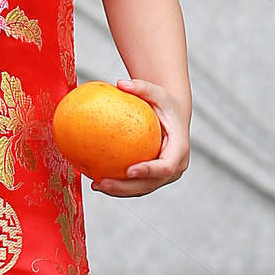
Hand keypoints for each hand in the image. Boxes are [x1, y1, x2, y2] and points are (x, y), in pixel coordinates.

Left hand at [90, 77, 190, 196]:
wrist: (173, 115)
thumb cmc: (164, 103)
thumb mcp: (157, 93)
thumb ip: (141, 87)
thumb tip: (119, 83)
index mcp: (179, 150)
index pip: (165, 166)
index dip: (148, 172)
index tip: (129, 171)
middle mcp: (175, 167)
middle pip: (151, 184)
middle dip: (127, 187)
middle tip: (103, 182)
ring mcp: (165, 175)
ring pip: (142, 188)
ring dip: (119, 191)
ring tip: (95, 185)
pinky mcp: (154, 177)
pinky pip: (136, 184)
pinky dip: (119, 185)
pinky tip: (97, 180)